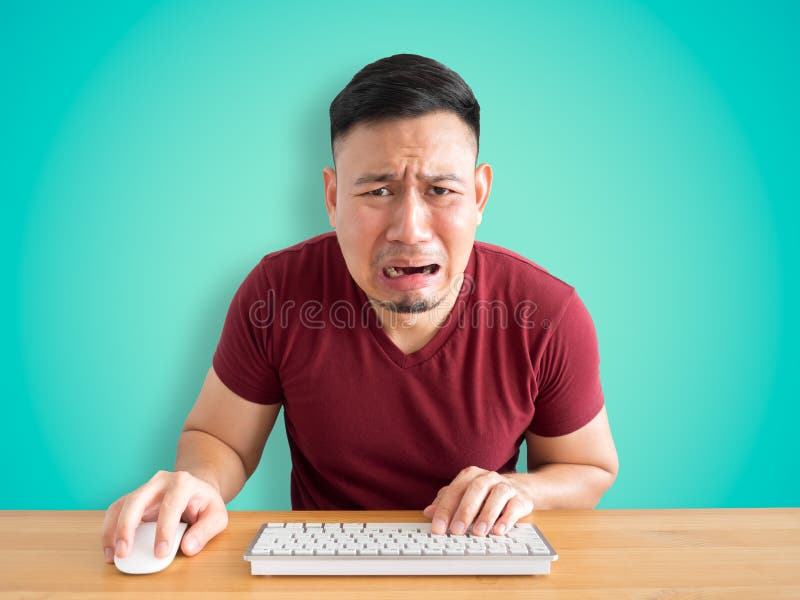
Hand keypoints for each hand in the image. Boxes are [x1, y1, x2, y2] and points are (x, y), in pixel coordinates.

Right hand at [101, 470, 228, 563]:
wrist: (196, 490)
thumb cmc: (205, 504)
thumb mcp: (217, 516)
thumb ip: (205, 531)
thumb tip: (188, 548)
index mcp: (183, 483)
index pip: (171, 505)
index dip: (164, 529)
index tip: (161, 553)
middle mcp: (160, 482)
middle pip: (137, 499)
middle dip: (127, 526)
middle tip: (124, 552)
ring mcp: (144, 488)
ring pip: (121, 505)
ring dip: (113, 530)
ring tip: (113, 555)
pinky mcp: (132, 499)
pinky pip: (115, 511)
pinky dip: (110, 530)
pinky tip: (111, 549)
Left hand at [422, 466, 533, 535]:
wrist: (519, 489)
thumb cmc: (485, 494)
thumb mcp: (464, 495)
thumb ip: (446, 502)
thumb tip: (428, 512)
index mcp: (470, 475)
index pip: (455, 490)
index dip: (445, 509)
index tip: (438, 528)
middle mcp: (488, 477)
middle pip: (475, 489)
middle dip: (465, 511)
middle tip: (456, 530)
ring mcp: (506, 486)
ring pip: (497, 496)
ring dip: (486, 515)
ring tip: (478, 533)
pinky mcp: (521, 499)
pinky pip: (514, 507)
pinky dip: (506, 519)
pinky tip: (498, 531)